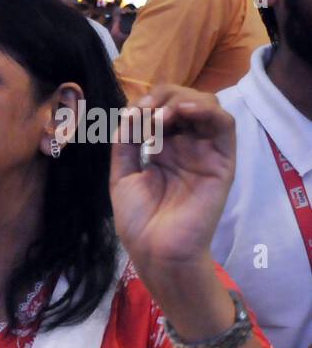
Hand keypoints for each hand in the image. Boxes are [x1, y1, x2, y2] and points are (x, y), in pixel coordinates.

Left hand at [110, 86, 235, 283]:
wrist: (155, 250)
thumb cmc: (139, 220)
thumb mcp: (122, 175)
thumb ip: (126, 143)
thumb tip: (133, 111)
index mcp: (163, 149)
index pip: (163, 109)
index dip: (148, 103)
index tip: (132, 112)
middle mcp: (186, 146)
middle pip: (185, 102)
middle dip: (164, 97)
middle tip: (146, 110)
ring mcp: (205, 152)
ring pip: (207, 107)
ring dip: (183, 101)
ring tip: (163, 114)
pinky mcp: (222, 162)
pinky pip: (224, 126)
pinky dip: (207, 111)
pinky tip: (184, 113)